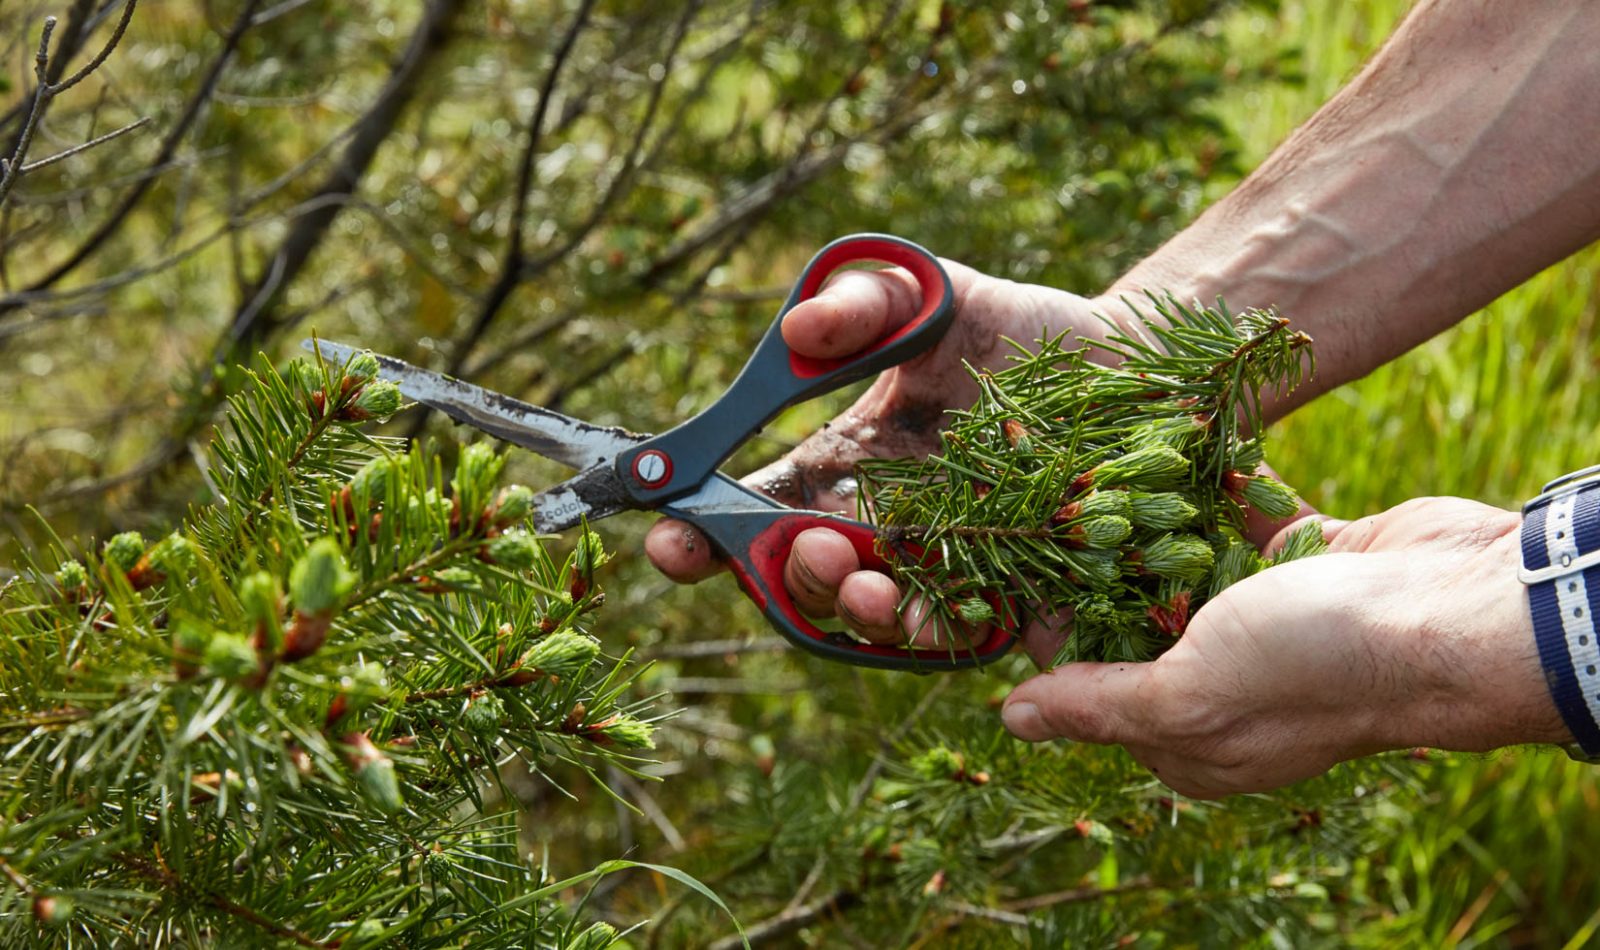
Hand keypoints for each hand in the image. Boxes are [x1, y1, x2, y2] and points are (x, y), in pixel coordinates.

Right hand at [645, 261, 1110, 641]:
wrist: (1136, 367)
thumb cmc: (1022, 332)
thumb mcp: (935, 295)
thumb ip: (865, 301)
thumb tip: (797, 332)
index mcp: (844, 464)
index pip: (753, 509)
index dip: (699, 535)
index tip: (669, 542)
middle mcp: (881, 526)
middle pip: (802, 576)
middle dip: (785, 575)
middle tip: (812, 547)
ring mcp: (943, 567)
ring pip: (874, 618)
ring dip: (858, 614)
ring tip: (873, 589)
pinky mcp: (1013, 596)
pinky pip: (965, 634)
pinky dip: (943, 634)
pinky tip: (944, 612)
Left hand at [1000, 497, 1573, 798]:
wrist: (1458, 613)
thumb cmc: (1312, 663)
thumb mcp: (1188, 692)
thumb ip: (1098, 702)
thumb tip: (1011, 721)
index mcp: (1191, 737)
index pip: (1093, 682)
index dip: (1055, 625)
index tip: (1021, 560)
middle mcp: (1226, 683)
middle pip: (1135, 616)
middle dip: (1096, 557)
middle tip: (1052, 491)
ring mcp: (1272, 621)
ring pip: (1190, 559)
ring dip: (1152, 511)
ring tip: (1102, 455)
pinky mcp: (1313, 561)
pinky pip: (1251, 518)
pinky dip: (1222, 484)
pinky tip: (1184, 436)